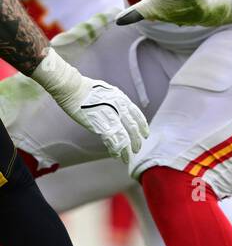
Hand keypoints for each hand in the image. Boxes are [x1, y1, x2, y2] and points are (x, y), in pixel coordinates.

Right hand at [31, 50, 147, 164]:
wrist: (74, 88)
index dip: (142, 126)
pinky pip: (112, 142)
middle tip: (137, 149)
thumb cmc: (85, 88)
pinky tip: (116, 155)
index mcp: (123, 100)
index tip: (145, 134)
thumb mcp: (107, 91)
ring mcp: (112, 118)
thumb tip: (115, 107)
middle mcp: (121, 109)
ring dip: (127, 149)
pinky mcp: (101, 127)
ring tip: (128, 157)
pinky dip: (116, 150)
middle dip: (136, 140)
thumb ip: (114, 101)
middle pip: (133, 129)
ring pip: (125, 138)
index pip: (137, 115)